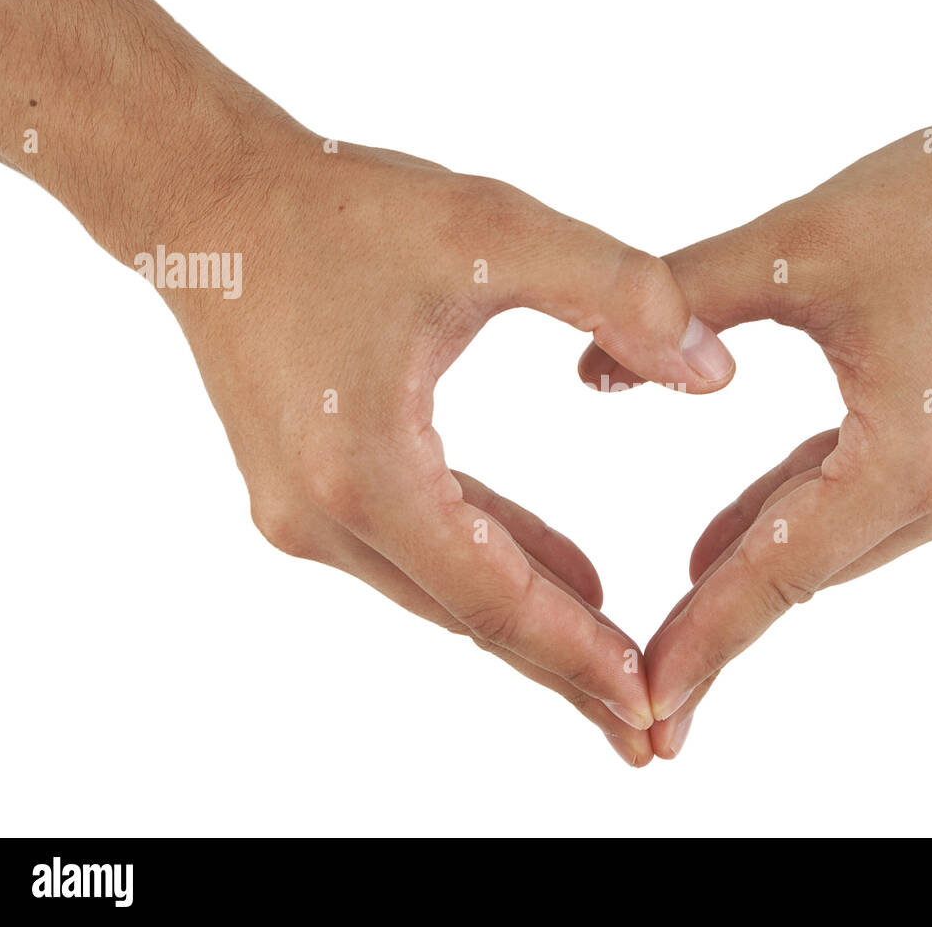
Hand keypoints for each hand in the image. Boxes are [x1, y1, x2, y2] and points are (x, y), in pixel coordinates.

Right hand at [167, 134, 734, 765]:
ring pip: (448, 594)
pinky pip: (424, 551)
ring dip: (534, 628)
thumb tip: (716, 374)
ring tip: (622, 669)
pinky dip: (494, 568)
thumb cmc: (343, 209)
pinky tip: (565, 578)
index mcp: (364, 469)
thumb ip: (617, 293)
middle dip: (567, 671)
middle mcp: (324, 516)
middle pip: (473, 619)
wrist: (215, 200)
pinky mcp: (310, 494)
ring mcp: (307, 514)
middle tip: (651, 732)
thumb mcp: (492, 229)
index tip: (653, 704)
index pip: (496, 596)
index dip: (580, 654)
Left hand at [579, 110, 931, 755]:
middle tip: (642, 683)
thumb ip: (684, 300)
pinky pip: (862, 504)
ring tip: (677, 611)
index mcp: (909, 464)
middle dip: (719, 620)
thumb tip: (591, 367)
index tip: (647, 702)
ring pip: (832, 542)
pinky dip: (797, 515)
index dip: (704, 641)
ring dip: (757, 566)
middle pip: (804, 576)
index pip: (777, 577)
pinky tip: (740, 529)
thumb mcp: (799, 247)